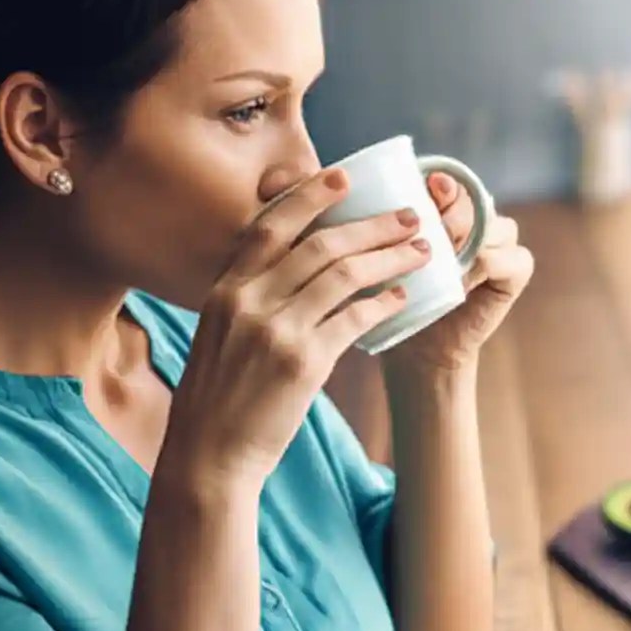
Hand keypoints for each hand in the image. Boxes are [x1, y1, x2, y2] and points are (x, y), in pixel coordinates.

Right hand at [161, 169, 430, 482]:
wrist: (210, 454)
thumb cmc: (218, 396)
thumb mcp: (221, 333)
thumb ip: (251, 296)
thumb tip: (297, 266)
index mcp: (226, 289)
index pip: (271, 225)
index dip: (309, 195)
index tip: (343, 176)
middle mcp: (249, 301)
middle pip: (320, 243)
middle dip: (371, 224)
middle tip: (409, 216)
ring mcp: (276, 330)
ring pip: (345, 274)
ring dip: (390, 257)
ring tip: (421, 251)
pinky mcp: (303, 363)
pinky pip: (355, 319)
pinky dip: (383, 304)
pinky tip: (403, 298)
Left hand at [382, 172, 533, 371]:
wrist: (417, 347)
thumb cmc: (395, 297)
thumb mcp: (383, 256)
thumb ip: (381, 223)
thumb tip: (350, 177)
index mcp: (448, 206)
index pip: (452, 182)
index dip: (442, 184)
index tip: (428, 189)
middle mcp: (479, 218)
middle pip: (473, 201)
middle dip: (450, 215)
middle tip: (425, 237)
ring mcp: (502, 242)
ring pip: (494, 225)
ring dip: (466, 241)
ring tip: (440, 260)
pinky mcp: (517, 269)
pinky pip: (512, 257)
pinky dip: (485, 265)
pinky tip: (461, 281)